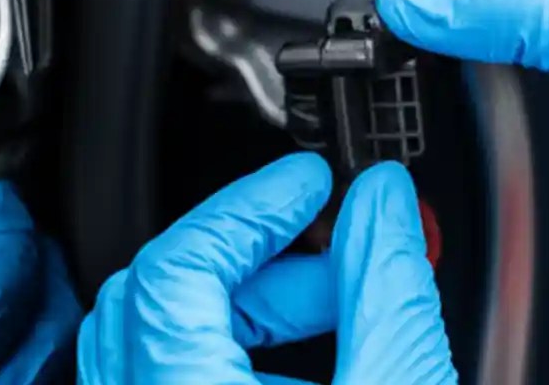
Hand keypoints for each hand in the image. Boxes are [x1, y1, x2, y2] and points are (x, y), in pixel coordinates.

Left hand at [77, 153, 457, 383]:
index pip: (174, 263)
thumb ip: (389, 294)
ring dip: (247, 307)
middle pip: (160, 293)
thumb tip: (382, 202)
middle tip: (334, 242)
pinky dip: (234, 355)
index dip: (248, 205)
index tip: (309, 184)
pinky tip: (318, 370)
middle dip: (256, 253)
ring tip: (338, 307)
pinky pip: (170, 380)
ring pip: (161, 340)